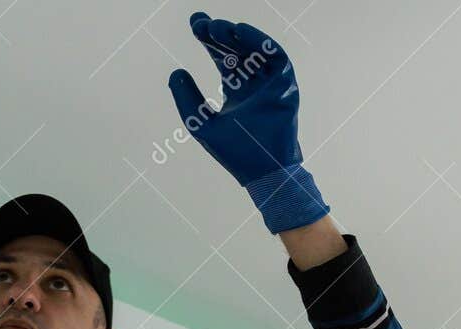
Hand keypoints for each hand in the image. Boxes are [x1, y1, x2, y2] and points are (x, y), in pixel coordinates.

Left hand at [168, 12, 328, 233]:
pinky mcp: (285, 86)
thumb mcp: (201, 123)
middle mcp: (253, 83)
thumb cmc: (235, 153)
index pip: (221, 57)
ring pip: (253, 50)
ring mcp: (270, 83)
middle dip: (219, 34)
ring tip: (218, 28)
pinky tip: (240, 31)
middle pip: (236, 49)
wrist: (262, 172)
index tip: (195, 24)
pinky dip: (259, 42)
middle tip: (202, 23)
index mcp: (236, 90)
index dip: (208, 40)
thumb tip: (175, 72)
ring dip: (236, 36)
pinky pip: (275, 56)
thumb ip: (187, 98)